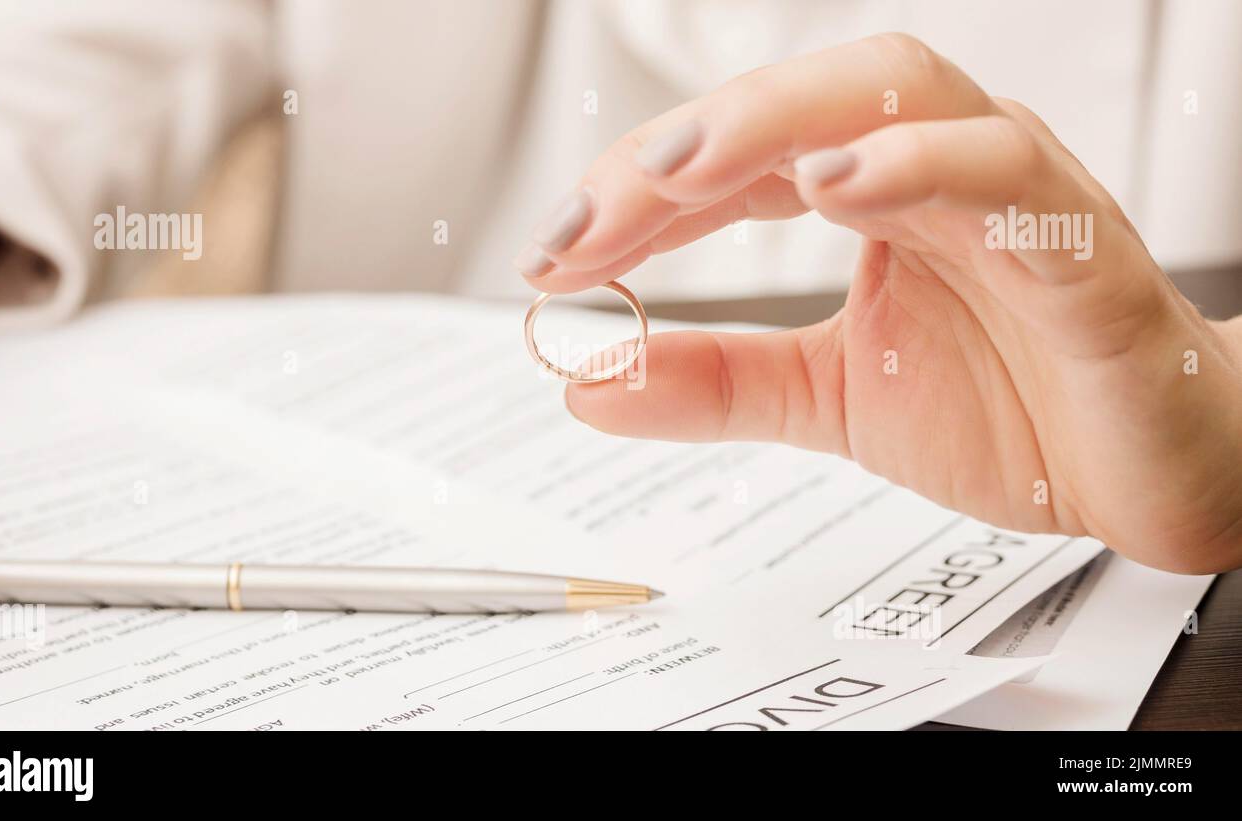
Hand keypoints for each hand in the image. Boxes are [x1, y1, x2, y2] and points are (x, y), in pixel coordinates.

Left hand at [514, 34, 1241, 572]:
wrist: (1145, 475)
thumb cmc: (1014, 411)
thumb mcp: (829, 396)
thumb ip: (718, 381)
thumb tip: (592, 379)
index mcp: (874, 192)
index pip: (737, 160)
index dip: (635, 195)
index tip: (552, 254)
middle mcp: (935, 169)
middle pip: (803, 100)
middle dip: (686, 143)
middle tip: (590, 213)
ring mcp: (1011, 196)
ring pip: (901, 96)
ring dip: (780, 123)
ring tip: (682, 172)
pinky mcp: (1081, 253)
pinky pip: (1006, 179)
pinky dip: (921, 168)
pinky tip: (841, 189)